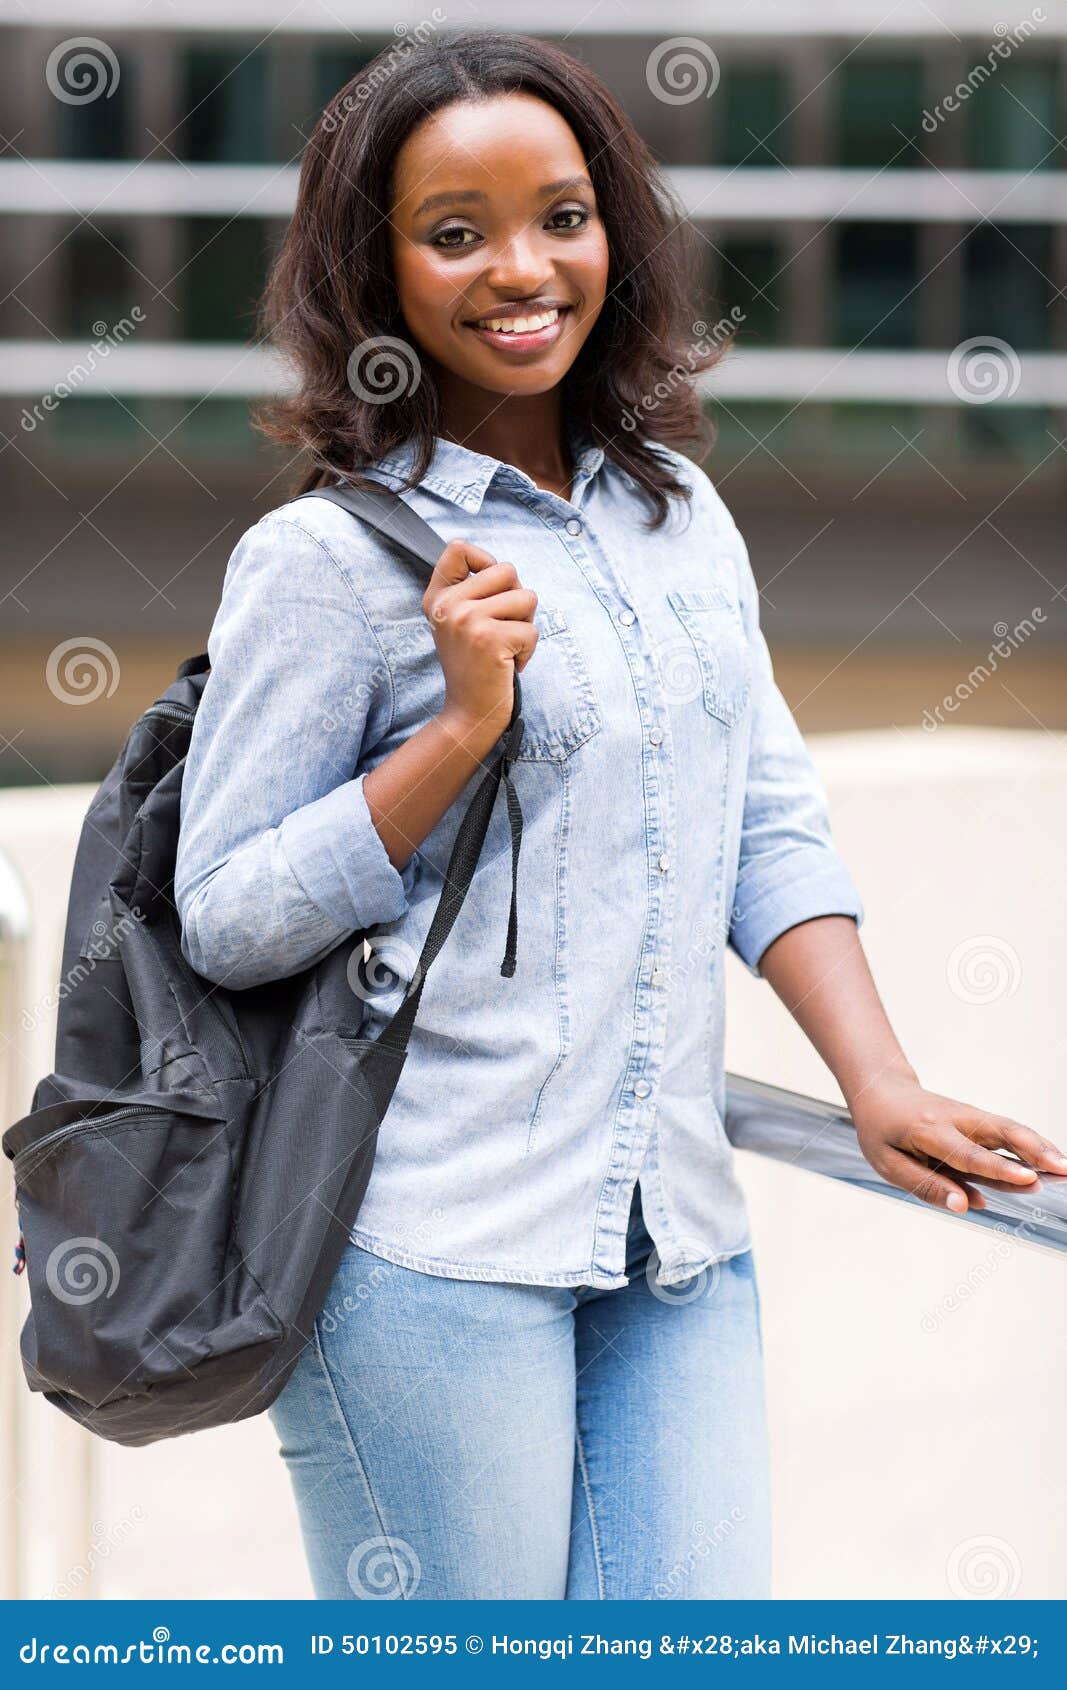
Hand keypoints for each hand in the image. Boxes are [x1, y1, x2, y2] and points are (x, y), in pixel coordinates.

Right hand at [423, 539, 538, 746]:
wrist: (469, 712)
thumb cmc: (474, 666)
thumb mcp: (459, 623)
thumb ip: (472, 591)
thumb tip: (505, 569)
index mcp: (438, 597)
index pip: (457, 547)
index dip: (485, 561)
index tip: (490, 590)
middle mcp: (448, 605)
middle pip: (507, 569)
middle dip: (517, 598)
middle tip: (503, 628)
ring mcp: (467, 620)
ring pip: (527, 597)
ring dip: (525, 625)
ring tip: (505, 647)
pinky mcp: (490, 639)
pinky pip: (532, 629)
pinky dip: (528, 650)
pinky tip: (508, 664)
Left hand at [850, 1074, 1066, 1213]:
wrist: (881, 1091)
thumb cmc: (882, 1130)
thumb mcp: (888, 1164)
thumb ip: (927, 1186)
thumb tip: (964, 1207)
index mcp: (927, 1131)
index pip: (968, 1154)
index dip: (999, 1169)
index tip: (1028, 1180)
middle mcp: (954, 1119)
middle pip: (1000, 1131)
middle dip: (1034, 1149)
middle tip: (1063, 1169)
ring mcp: (969, 1117)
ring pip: (1010, 1130)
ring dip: (1040, 1148)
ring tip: (1066, 1169)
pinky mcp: (977, 1121)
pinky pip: (1006, 1133)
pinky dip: (1031, 1146)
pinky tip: (1050, 1164)